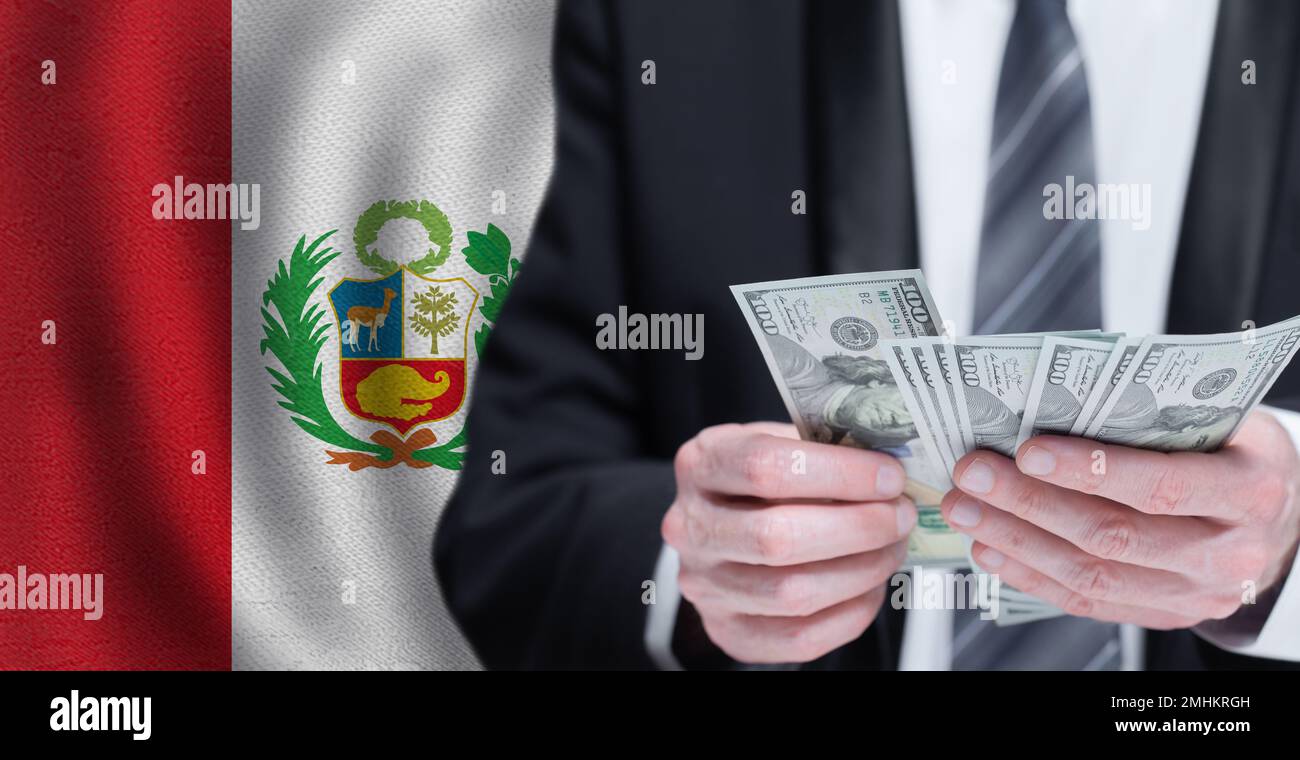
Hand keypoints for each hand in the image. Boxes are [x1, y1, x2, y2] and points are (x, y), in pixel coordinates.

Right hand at [661, 422, 914, 662]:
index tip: (889, 476)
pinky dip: (851, 611)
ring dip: (862, 570)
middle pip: (778, 537)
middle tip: (899, 515)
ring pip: (793, 593)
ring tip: (891, 547)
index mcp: (701, 466)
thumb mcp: (777, 444)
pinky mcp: (729, 631)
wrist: (718, 530)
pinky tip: (870, 585)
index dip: (839, 473)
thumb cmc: (757, 483)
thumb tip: (890, 469)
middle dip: (859, 527)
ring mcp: (704, 585)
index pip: (764, 466)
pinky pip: (800, 636)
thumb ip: (822, 450)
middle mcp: (692, 528)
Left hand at [940, 412, 1299, 627]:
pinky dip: (1031, 575)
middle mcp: (1225, 553)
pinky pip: (1087, 602)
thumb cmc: (1237, 455)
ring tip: (966, 508)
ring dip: (1016, 540)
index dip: (1090, 470)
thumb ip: (1156, 413)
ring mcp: (1194, 594)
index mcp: (1249, 491)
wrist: (1281, 524)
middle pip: (1112, 535)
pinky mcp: (1163, 614)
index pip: (1160, 485)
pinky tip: (990, 549)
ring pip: (1091, 575)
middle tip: (973, 471)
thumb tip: (1055, 397)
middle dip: (1030, 502)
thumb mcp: (1222, 420)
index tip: (1027, 448)